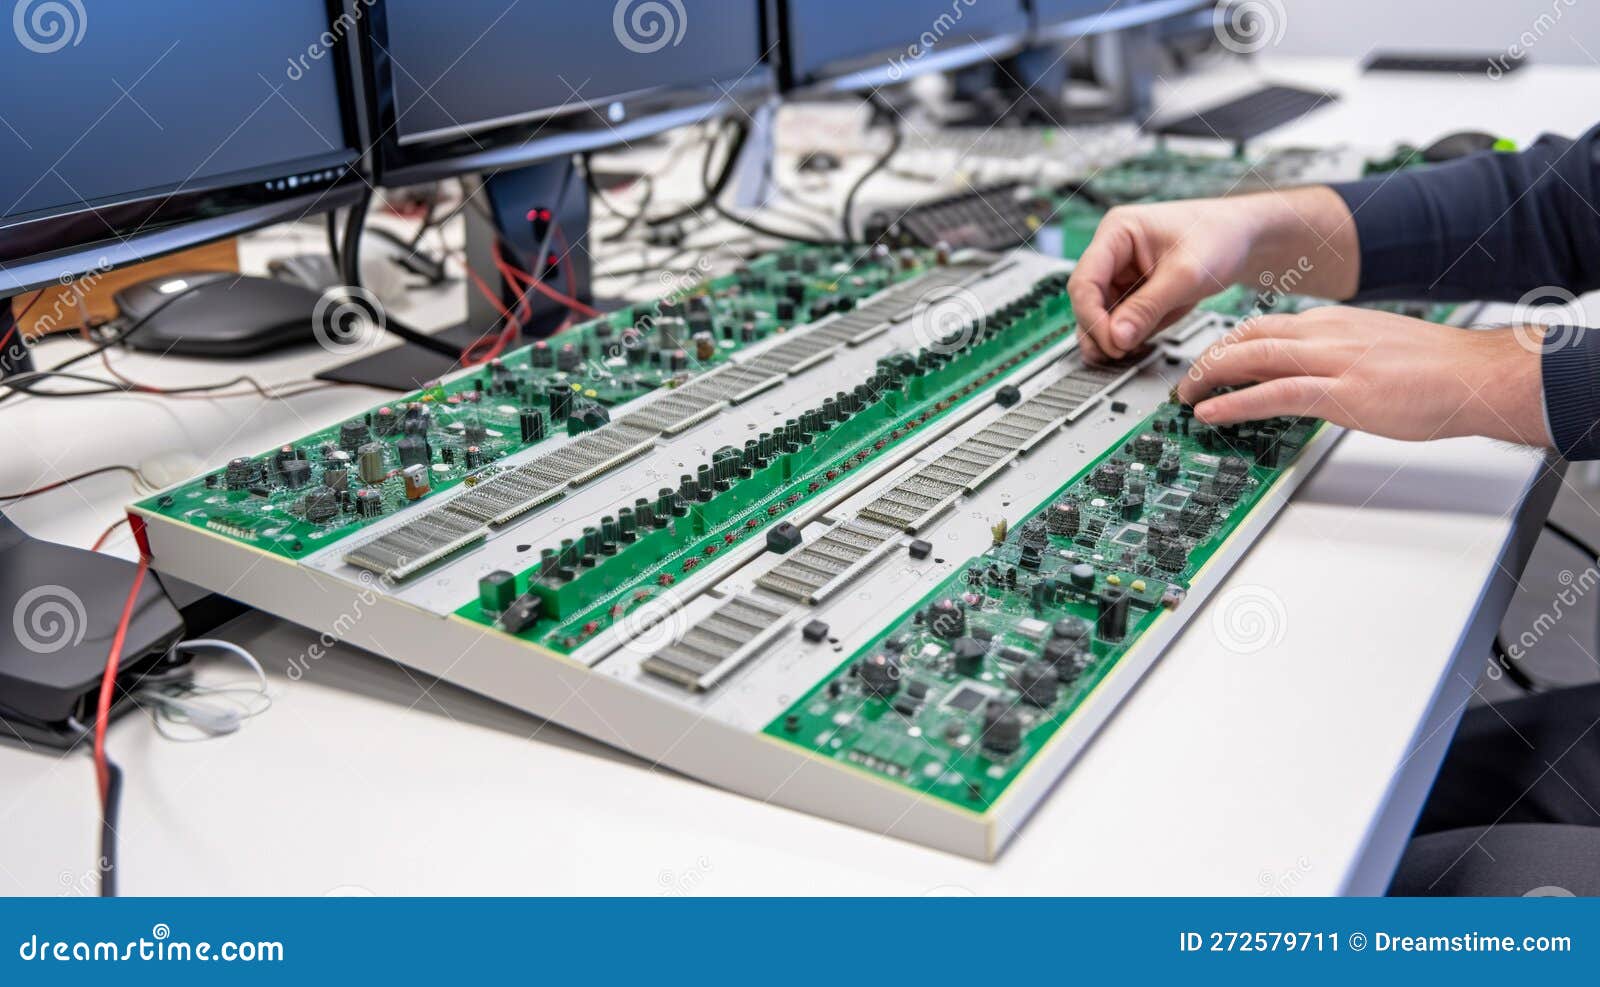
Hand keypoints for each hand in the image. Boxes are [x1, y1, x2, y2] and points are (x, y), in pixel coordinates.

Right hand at [1068, 200, 1248, 362]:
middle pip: (1087, 300)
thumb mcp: (1185, 275)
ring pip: (1099, 313)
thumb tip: (1116, 339)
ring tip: (1126, 354)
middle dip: (1100, 329)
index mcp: (1117, 232)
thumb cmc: (1219, 237)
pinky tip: (1136, 347)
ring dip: (1109, 337)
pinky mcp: (1133, 292)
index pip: (1085, 280)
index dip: (1092, 316)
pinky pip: (1119, 319)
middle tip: (1119, 353)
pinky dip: (1125, 337)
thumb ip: (1148, 308)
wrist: (1243, 237)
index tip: (1111, 342)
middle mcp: (1113, 252)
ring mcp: (1122, 273)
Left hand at [1176, 307, 1551, 446]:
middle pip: (1247, 337)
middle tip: (1186, 381)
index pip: (1264, 325)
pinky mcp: (1343, 393)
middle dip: (1207, 359)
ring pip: (1252, 359)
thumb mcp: (1375, 349)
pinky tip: (1211, 413)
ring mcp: (1333, 362)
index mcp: (1334, 322)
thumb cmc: (1438, 369)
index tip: (1209, 360)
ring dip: (1210, 378)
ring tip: (1186, 398)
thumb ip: (1339, 354)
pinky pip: (1274, 393)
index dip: (1227, 343)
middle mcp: (1327, 334)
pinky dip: (1235, 403)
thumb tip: (1314, 373)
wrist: (1478, 375)